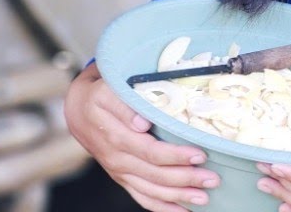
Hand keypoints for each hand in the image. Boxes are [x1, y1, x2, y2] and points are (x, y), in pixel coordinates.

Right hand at [64, 64, 220, 211]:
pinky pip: (143, 198)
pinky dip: (163, 207)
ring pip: (151, 191)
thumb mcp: (107, 91)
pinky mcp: (122, 179)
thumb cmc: (99, 96)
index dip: (175, 156)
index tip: (199, 154)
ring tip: (204, 198)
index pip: (150, 151)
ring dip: (179, 196)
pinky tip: (183, 211)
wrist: (78, 112)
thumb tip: (142, 123)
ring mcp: (120, 172)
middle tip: (212, 179)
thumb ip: (124, 106)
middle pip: (155, 174)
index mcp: (115, 136)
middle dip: (186, 179)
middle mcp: (118, 159)